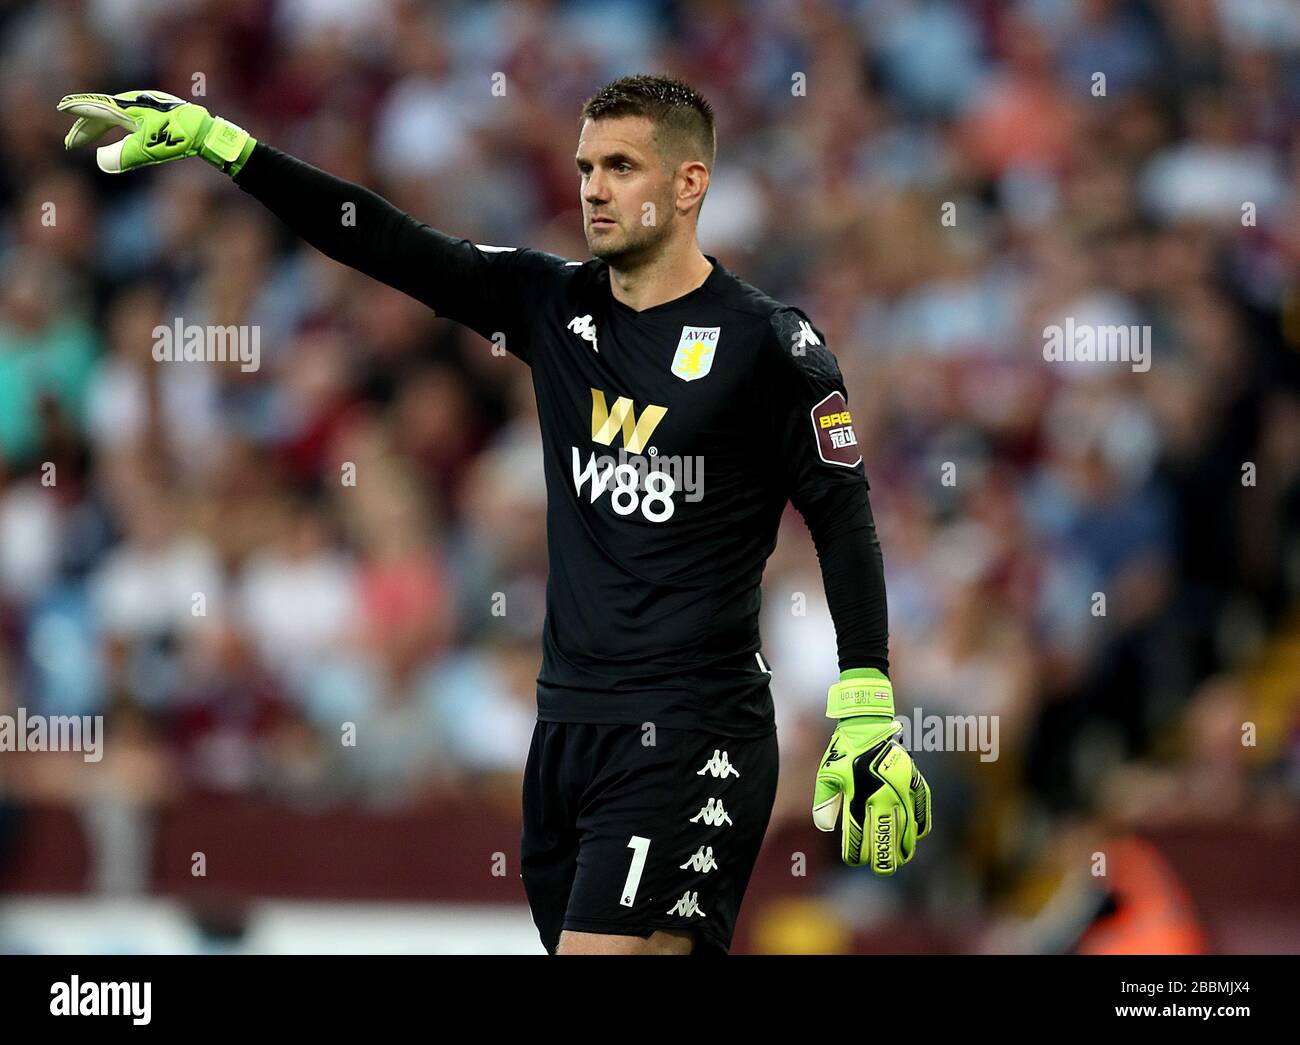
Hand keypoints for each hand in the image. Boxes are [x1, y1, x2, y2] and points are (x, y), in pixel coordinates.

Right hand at [57, 90, 253, 174]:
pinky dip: (116, 126)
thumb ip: (122, 156)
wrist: (205, 130)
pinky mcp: (157, 112)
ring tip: (88, 139)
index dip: (78, 109)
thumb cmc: (176, 138)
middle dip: (86, 128)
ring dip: (100, 127)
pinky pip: (128, 118)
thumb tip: (102, 163)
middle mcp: (134, 102)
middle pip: (102, 113)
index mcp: (127, 108)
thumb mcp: (147, 150)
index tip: (62, 108)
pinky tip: (118, 134)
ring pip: (115, 116)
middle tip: (72, 142)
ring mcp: (146, 106)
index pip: (96, 107)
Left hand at [812, 669, 931, 872]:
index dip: (857, 852)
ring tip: (902, 858)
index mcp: (862, 796)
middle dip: (884, 857)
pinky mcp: (912, 780)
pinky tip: (919, 834)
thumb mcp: (827, 774)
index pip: (861, 835)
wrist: (867, 724)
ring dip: (905, 845)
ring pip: (907, 826)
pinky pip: (922, 806)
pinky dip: (922, 821)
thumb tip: (825, 826)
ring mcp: (902, 789)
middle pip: (887, 836)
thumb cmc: (844, 751)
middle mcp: (885, 796)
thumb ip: (825, 801)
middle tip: (882, 869)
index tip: (855, 860)